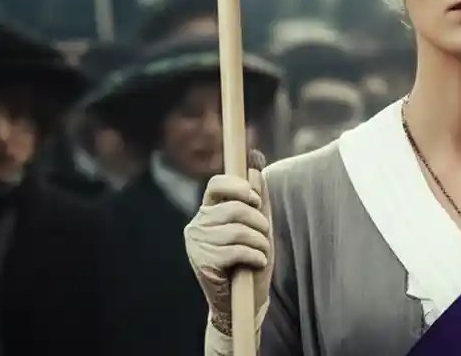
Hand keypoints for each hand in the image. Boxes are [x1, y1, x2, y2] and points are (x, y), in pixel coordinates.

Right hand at [184, 150, 272, 323]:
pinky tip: (256, 263)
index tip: (254, 199)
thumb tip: (256, 161)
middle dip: (258, 222)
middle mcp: (197, 224)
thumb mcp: (258, 224)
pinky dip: (255, 256)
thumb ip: (257, 195)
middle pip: (234, 208)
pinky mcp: (202, 262)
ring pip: (238, 230)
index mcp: (208, 210)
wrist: (245, 300)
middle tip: (264, 235)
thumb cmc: (251, 258)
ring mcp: (197, 243)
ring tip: (260, 252)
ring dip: (259, 242)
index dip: (238, 186)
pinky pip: (236, 250)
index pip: (216, 184)